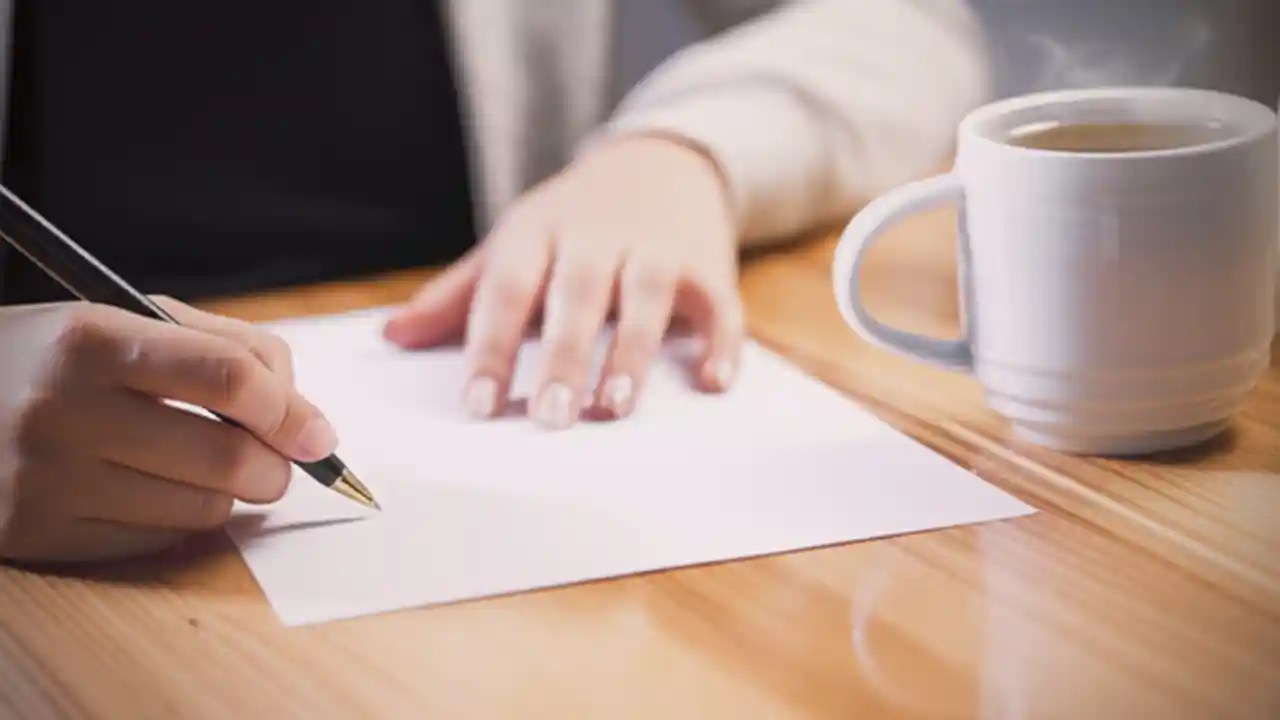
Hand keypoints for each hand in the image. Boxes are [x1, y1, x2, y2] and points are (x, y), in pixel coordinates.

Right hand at [0, 299, 335, 562]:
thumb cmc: (59, 359)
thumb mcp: (130, 321)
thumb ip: (229, 350)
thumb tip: (306, 419)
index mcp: (92, 339)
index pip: (230, 378)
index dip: (290, 411)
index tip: (317, 435)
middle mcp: (62, 409)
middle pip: (228, 456)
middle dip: (276, 466)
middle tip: (275, 462)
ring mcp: (44, 477)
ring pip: (202, 509)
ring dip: (226, 494)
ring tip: (198, 467)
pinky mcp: (35, 533)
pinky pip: (156, 542)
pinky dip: (175, 522)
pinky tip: (149, 490)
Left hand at [384, 135, 743, 427]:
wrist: (661, 162)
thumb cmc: (573, 220)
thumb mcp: (515, 242)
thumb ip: (460, 294)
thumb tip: (393, 337)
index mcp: (538, 232)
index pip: (507, 288)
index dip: (490, 346)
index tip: (477, 404)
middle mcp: (598, 237)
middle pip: (577, 294)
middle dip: (564, 357)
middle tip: (548, 418)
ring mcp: (657, 249)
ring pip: (647, 296)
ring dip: (632, 352)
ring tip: (615, 407)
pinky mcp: (708, 268)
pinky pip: (720, 305)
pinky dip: (721, 342)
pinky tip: (712, 382)